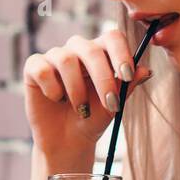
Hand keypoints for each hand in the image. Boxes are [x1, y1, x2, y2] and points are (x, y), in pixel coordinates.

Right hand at [22, 30, 151, 164]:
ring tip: (81, 110)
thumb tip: (146, 70)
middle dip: (103, 78)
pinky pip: (42, 69)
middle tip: (110, 105)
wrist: (68, 141)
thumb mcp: (114, 105)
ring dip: (77, 89)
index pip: (112, 38)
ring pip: (65, 59)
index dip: (121, 53)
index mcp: (100, 52)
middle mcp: (77, 49)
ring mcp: (54, 57)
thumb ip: (128, 86)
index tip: (127, 76)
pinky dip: (52, 88)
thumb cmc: (93, 119)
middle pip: (90, 48)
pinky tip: (57, 100)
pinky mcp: (34, 69)